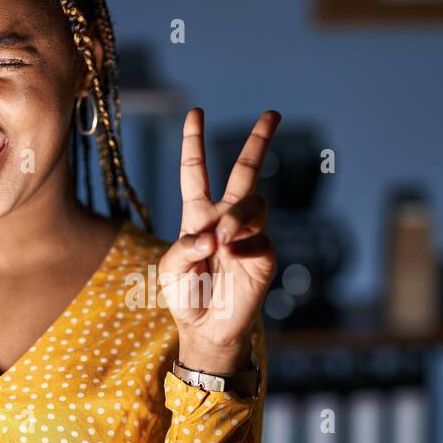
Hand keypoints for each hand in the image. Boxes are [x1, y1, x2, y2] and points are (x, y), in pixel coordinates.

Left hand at [157, 108, 279, 372]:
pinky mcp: (264, 255)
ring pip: (253, 203)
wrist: (207, 330)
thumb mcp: (170, 271)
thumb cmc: (186, 296)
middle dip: (258, 141)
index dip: (195, 142)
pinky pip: (260, 238)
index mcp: (198, 215)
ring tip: (222, 241)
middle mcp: (226, 219)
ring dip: (236, 217)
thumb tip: (214, 237)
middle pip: (245, 171)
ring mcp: (249, 235)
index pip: (197, 171)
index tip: (196, 113)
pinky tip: (233, 258)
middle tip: (272, 113)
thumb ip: (183, 248)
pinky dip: (245, 245)